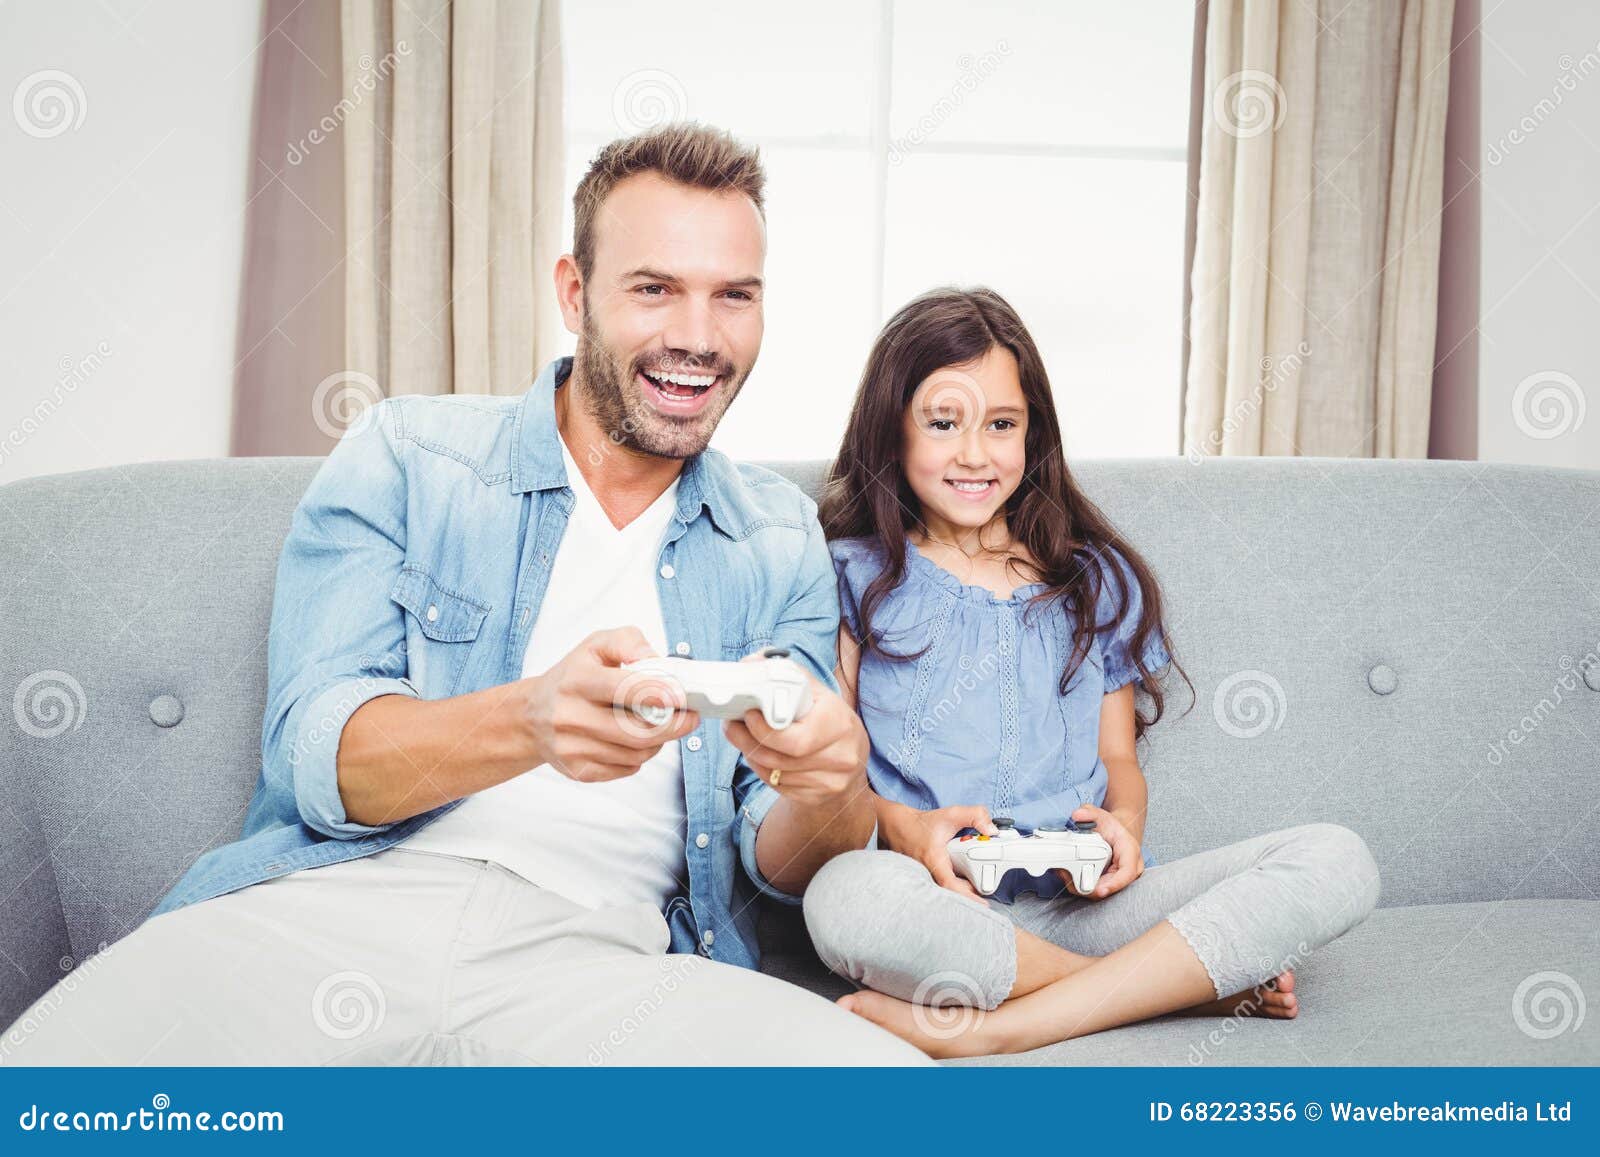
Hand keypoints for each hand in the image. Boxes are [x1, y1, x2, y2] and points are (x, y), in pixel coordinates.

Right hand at [519, 627, 698, 781]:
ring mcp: (571, 747)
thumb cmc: (572, 677)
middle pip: (635, 730)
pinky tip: (634, 741)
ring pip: (635, 753)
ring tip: (659, 727)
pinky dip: (639, 757)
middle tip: (689, 718)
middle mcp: (569, 715)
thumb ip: (629, 642)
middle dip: (671, 726)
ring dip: (657, 741)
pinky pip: (625, 769)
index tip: (682, 697)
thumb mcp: (596, 646)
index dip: (658, 693)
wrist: (532, 715)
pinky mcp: (576, 770)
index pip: (623, 688)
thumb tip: (656, 662)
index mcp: (577, 680)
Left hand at [722, 667, 868, 811]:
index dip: (765, 730)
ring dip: (751, 755)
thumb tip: (749, 664)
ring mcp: (831, 781)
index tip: (747, 714)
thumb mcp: (815, 691)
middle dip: (748, 742)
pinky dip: (762, 770)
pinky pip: (778, 786)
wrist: (851, 756)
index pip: (796, 739)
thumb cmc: (827, 717)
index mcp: (840, 722)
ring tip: (742, 737)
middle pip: (780, 759)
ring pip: (774, 774)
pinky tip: (760, 755)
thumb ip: (785, 674)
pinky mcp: (819, 797)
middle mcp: (841, 755)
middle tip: (731, 725)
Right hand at [880, 800, 998, 901]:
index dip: (968, 896)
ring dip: (964, 887)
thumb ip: (976, 816)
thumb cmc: (922, 823)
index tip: (984, 904)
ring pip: (949, 891)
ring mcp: (927, 878)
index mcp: (934, 860)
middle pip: (954, 892)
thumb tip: (992, 831)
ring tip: (976, 877)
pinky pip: (944, 887)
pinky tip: (964, 875)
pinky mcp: (928, 880)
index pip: (950, 884)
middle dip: (972, 890)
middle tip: (986, 883)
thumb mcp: (952, 814)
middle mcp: (929, 873)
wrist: (899, 826)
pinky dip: (957, 884)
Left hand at [1059, 803, 1143, 898]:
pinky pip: (1093, 889)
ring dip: (1080, 886)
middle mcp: (1128, 870)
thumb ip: (1089, 813)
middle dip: (1088, 887)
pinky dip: (1079, 884)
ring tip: (1064, 873)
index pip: (1127, 873)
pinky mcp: (1107, 883)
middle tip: (1067, 876)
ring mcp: (1118, 879)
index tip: (1100, 890)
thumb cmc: (1112, 827)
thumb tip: (1077, 815)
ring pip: (1099, 891)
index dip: (1114, 884)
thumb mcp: (1101, 815)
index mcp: (1130, 853)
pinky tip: (1067, 875)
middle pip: (1109, 886)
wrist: (1116, 834)